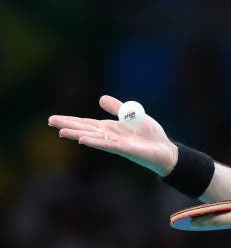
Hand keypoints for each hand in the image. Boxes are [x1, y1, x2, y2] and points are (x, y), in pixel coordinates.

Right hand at [48, 95, 178, 175]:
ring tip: (60, 132)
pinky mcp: (124, 149)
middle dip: (67, 125)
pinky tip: (82, 139)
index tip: (53, 119)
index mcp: (110, 128)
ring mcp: (115, 143)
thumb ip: (117, 108)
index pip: (86, 123)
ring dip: (76, 134)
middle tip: (49, 121)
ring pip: (92, 137)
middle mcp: (109, 136)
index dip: (70, 120)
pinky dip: (94, 141)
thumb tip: (100, 98)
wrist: (164, 149)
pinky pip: (106, 144)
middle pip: (84, 129)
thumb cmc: (149, 134)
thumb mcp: (132, 115)